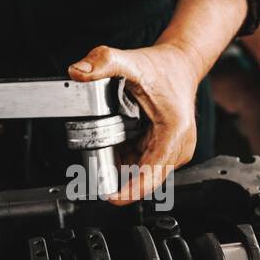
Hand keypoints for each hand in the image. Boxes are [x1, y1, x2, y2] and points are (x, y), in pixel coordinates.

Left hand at [68, 40, 204, 203]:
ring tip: (106, 150)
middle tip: (95, 175)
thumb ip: (103, 62)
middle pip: (146, 179)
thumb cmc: (164, 67)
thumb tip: (78, 71)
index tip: (111, 197)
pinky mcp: (170, 152)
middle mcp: (179, 148)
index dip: (130, 190)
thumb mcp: (130, 62)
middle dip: (120, 180)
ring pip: (144, 174)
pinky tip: (118, 146)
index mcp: (174, 133)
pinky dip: (128, 161)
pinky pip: (145, 166)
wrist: (181, 64)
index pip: (151, 174)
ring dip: (123, 169)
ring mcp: (176, 152)